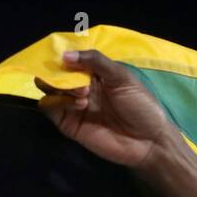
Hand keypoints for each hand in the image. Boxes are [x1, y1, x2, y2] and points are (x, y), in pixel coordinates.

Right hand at [34, 49, 177, 170]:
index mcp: (93, 73)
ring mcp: (72, 105)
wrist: (149, 141)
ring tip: (84, 94)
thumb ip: (96, 61)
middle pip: (54, 73)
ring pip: (48, 88)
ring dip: (59, 86)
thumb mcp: (122, 77)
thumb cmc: (141, 106)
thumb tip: (65, 54)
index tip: (67, 56)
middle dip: (60, 72)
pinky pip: (49, 108)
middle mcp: (80, 87)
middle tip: (82, 83)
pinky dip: (56, 102)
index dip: (64, 55)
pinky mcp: (69, 124)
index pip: (68, 59)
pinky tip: (79, 105)